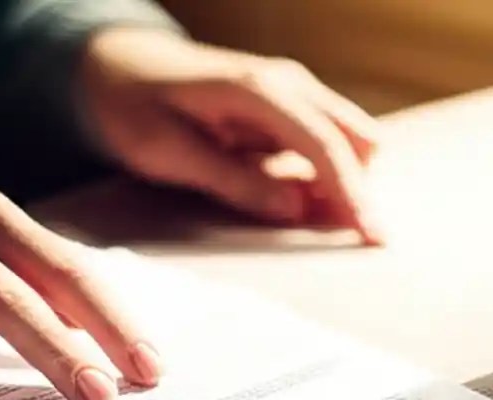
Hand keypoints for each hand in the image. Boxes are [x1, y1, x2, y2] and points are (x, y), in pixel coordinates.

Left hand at [80, 29, 382, 243]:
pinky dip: (322, 176)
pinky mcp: (290, 109)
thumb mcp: (169, 152)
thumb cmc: (136, 107)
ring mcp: (294, 92)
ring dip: (340, 183)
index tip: (371, 237)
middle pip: (357, 140)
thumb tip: (295, 209)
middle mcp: (289, 83)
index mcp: (259, 89)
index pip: (325, 146)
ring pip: (349, 142)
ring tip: (300, 216)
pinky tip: (289, 197)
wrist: (121, 67)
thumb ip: (233, 181)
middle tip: (341, 239)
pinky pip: (327, 144)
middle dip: (356, 190)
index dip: (352, 195)